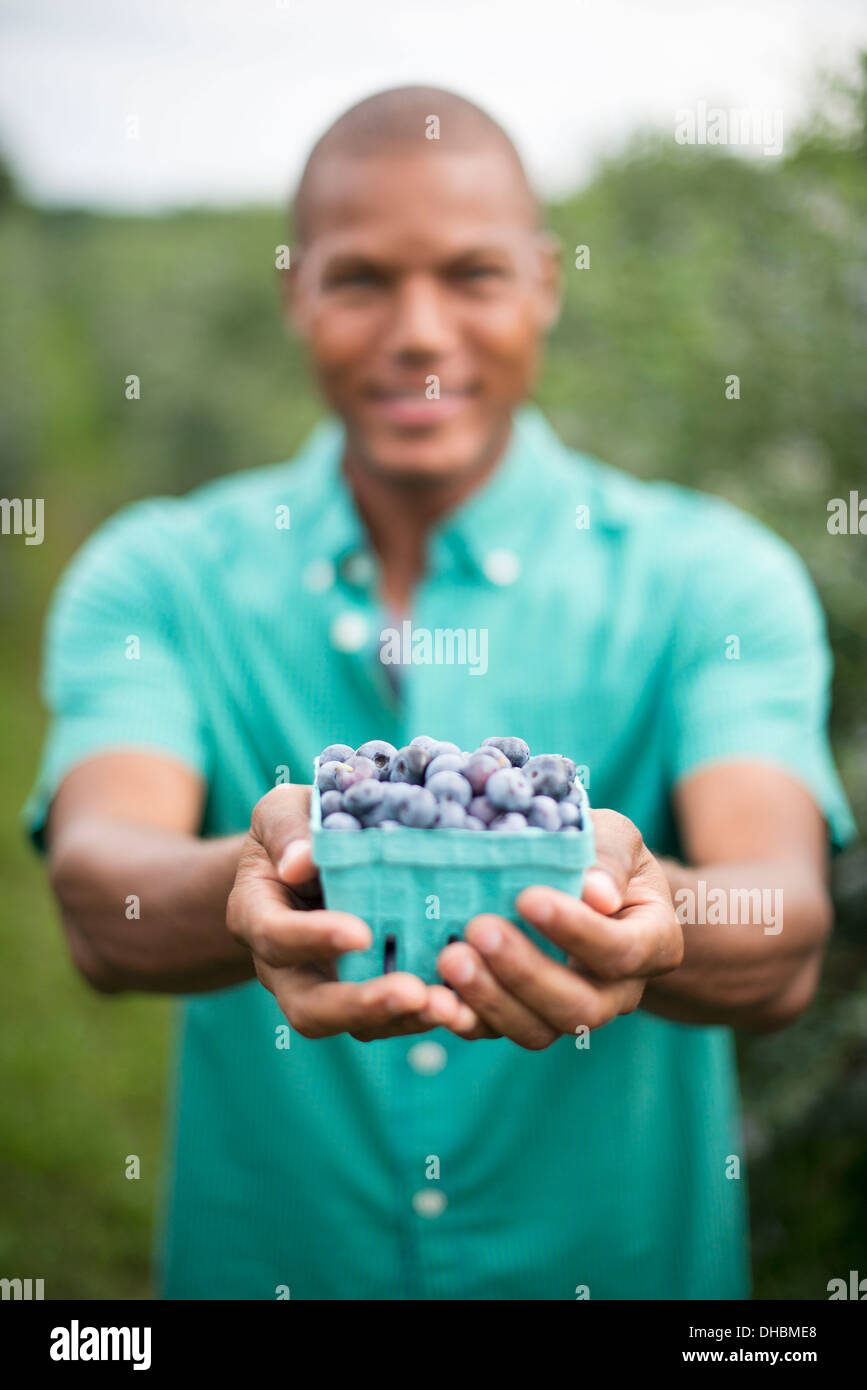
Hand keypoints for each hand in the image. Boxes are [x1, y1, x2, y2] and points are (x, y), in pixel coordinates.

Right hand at [226, 785, 474, 1040]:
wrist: (314, 858)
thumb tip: (299, 862)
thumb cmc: (297, 827)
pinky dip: (430, 1015)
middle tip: (414, 993)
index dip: (313, 939)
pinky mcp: (371, 993)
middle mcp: (286, 966)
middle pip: (310, 1007)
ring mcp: (329, 986)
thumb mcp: (282, 812)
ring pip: (356, 1025)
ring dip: (404, 1020)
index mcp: (256, 915)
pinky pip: (395, 1019)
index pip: (275, 936)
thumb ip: (286, 832)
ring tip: (451, 1007)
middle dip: (362, 1005)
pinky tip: (468, 1005)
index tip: (361, 933)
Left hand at [436, 810, 683, 1048]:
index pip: (622, 951)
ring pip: (537, 1030)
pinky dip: (462, 1018)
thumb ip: (609, 858)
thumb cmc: (602, 855)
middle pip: (580, 1006)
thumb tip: (595, 892)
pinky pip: (495, 1032)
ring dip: (489, 1000)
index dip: (577, 932)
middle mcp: (616, 991)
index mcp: (652, 943)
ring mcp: (568, 1011)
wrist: (585, 887)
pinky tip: (431, 996)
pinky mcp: (522, 1017)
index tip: (529, 897)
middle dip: (526, 973)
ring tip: (450, 958)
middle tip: (480, 930)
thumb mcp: (616, 838)